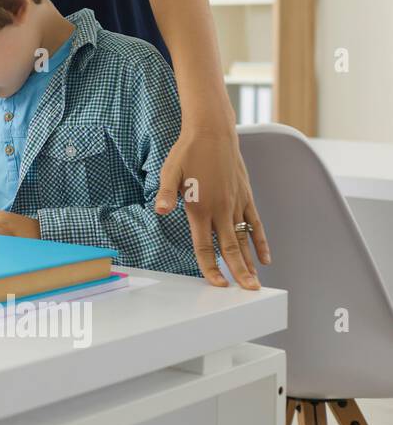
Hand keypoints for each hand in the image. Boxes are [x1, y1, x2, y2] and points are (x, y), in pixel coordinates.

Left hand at [156, 121, 267, 289]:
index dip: (211, 268)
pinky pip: (256, 223)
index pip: (206, 247)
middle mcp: (221, 210)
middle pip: (230, 249)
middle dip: (239, 272)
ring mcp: (236, 204)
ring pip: (245, 239)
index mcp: (200, 208)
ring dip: (251, 262)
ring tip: (256, 282)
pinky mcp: (246, 196)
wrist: (213, 132)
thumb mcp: (170, 172)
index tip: (218, 285)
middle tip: (248, 292)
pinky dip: (261, 241)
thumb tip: (158, 210)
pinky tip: (265, 257)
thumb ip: (166, 194)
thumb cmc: (188, 152)